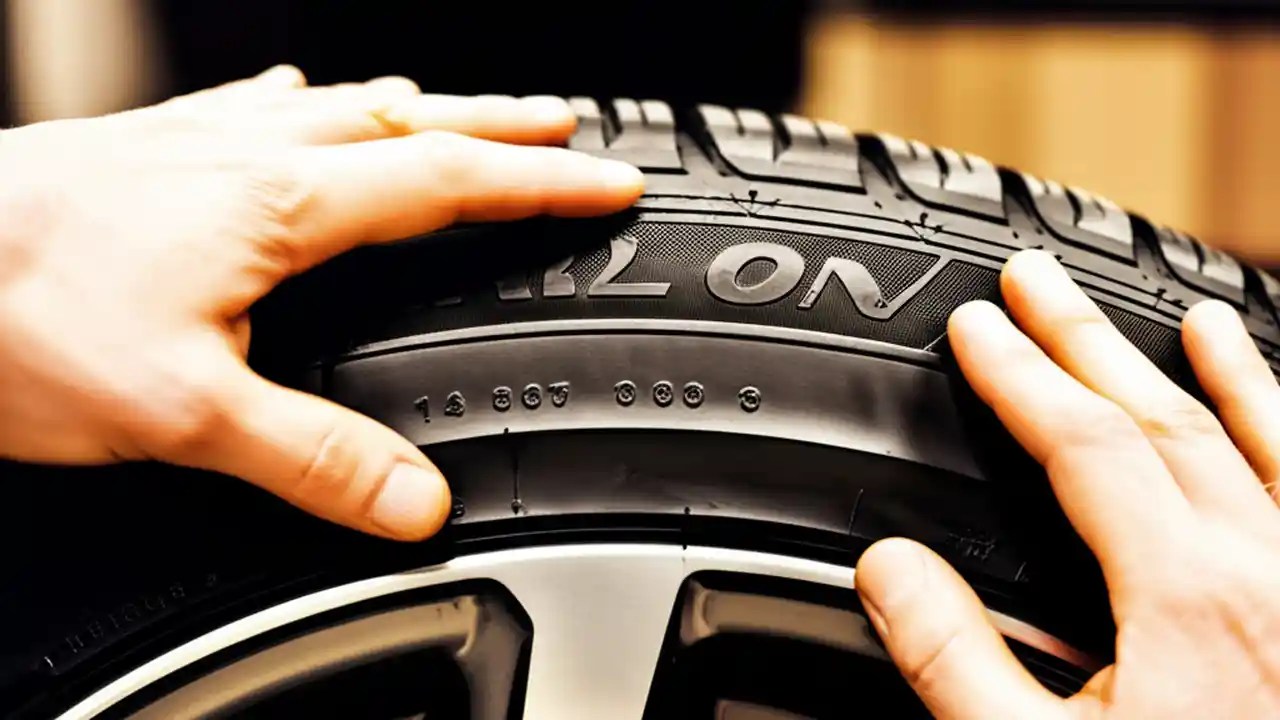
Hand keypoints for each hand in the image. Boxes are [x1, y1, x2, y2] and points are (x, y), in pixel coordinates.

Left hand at [0, 66, 642, 539]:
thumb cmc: (11, 321)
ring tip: (463, 113)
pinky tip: (294, 105)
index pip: (445, 181)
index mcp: (279, 206)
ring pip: (338, 106)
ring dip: (418, 108)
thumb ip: (309, 460)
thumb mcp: (179, 414)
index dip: (539, 185)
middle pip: (408, 122)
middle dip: (500, 127)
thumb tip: (411, 501)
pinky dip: (305, 106)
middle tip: (565, 127)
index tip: (608, 181)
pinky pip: (255, 108)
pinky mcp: (143, 146)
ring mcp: (193, 140)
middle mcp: (245, 154)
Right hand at [856, 250, 1279, 718]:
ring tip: (1176, 316)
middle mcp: (1264, 568)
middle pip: (1162, 415)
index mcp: (1185, 597)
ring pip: (1260, 436)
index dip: (1018, 373)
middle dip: (1087, 339)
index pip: (1081, 443)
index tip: (973, 327)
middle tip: (1036, 279)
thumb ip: (957, 661)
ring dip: (1206, 369)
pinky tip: (1276, 411)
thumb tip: (889, 569)